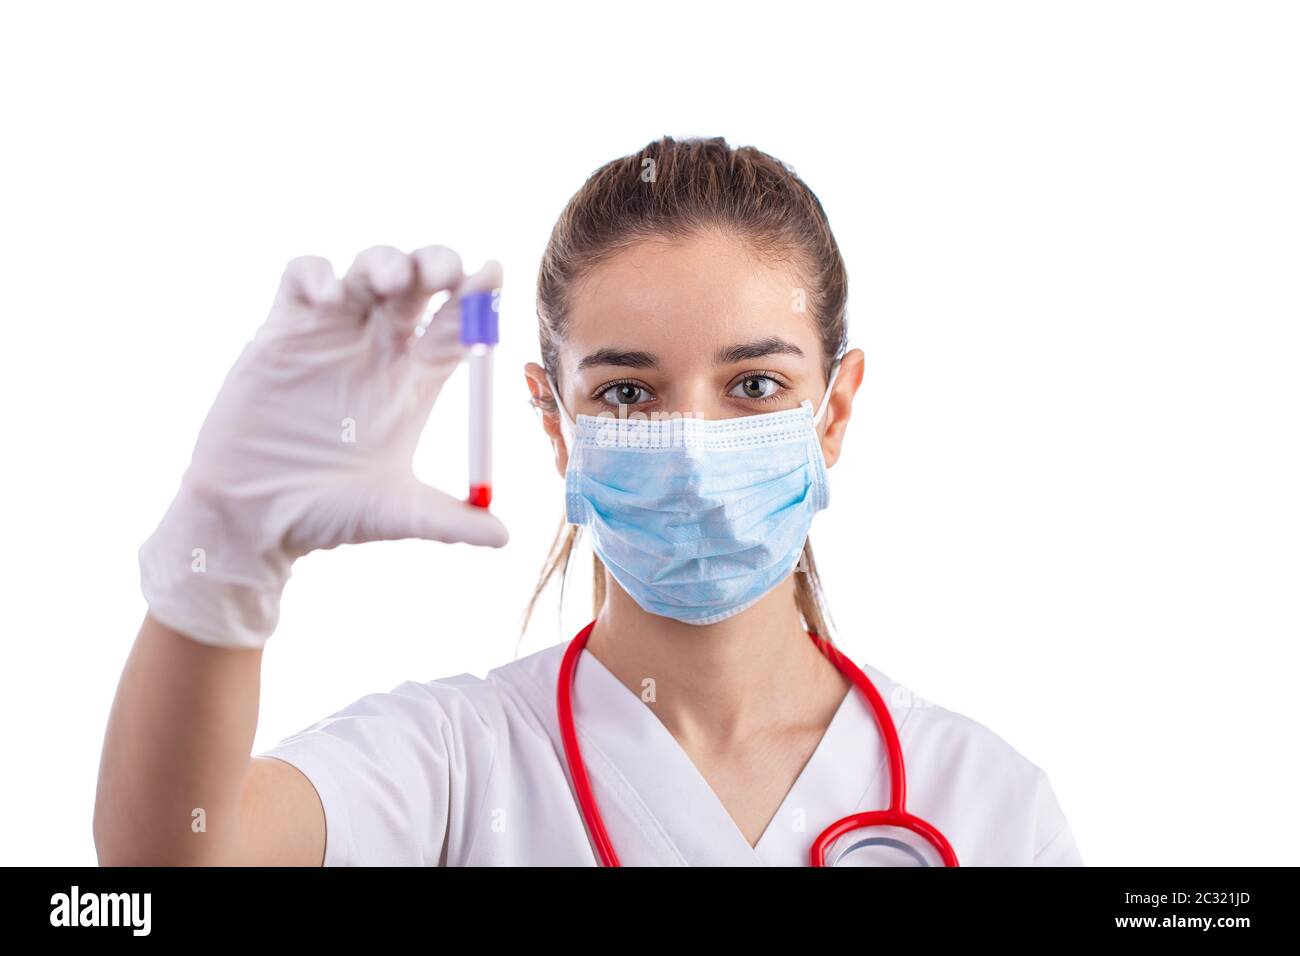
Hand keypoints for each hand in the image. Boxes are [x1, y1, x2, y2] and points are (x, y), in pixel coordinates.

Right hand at [139, 245, 507, 648]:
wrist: (252, 519)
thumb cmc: (325, 517)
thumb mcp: (396, 514)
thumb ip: (451, 522)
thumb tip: (506, 539)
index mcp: (415, 379)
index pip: (459, 324)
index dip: (479, 298)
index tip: (494, 276)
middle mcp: (380, 348)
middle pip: (421, 284)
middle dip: (437, 264)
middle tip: (446, 273)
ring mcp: (332, 334)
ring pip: (368, 269)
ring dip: (384, 261)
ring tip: (391, 282)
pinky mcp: (282, 332)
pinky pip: (301, 278)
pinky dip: (316, 273)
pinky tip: (326, 297)